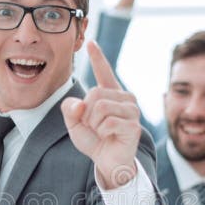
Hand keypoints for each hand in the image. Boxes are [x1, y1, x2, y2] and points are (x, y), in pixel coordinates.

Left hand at [61, 41, 140, 189]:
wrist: (107, 162)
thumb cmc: (94, 140)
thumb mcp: (74, 123)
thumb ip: (70, 109)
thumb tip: (79, 104)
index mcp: (110, 94)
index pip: (104, 72)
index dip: (98, 57)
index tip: (90, 43)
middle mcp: (124, 98)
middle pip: (95, 93)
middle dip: (86, 113)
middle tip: (92, 125)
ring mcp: (132, 111)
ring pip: (101, 107)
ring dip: (94, 123)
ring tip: (101, 131)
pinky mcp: (134, 125)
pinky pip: (108, 122)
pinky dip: (102, 132)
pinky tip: (108, 137)